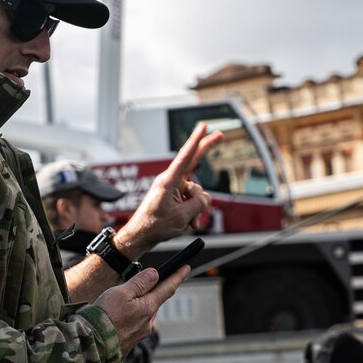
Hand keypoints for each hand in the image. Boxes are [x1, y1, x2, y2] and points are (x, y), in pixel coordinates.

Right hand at [93, 265, 189, 353]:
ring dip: (136, 305)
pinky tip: (115, 317)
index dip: (178, 276)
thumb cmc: (105, 318)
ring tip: (116, 304)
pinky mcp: (131, 340)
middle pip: (154, 300)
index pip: (168, 288)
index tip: (186, 267)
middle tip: (135, 284)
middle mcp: (149, 322)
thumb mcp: (121, 293)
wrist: (93, 346)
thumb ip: (140, 283)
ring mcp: (141, 333)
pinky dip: (129, 316)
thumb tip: (155, 274)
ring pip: (143, 312)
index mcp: (149, 308)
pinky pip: (134, 323)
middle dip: (149, 291)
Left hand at [114, 122, 223, 256]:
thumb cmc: (156, 226)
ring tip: (188, 222)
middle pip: (193, 163)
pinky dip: (192, 212)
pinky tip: (188, 223)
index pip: (186, 156)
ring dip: (196, 208)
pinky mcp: (173, 197)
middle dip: (207, 149)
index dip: (197, 140)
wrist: (141, 236)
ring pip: (196, 192)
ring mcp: (172, 189)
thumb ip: (199, 203)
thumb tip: (205, 197)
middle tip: (221, 135)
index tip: (203, 126)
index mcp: (169, 181)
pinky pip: (190, 200)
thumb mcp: (183, 216)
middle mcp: (171, 181)